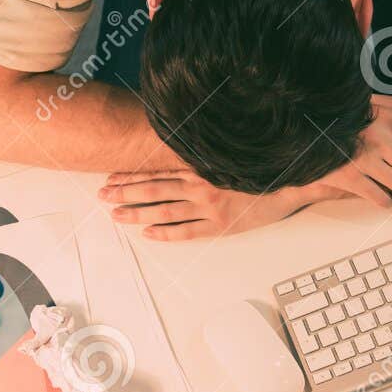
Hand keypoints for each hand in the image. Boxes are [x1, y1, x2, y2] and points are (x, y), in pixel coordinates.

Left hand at [99, 170, 328, 240]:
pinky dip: (166, 233)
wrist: (289, 182)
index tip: (110, 177)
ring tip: (116, 215)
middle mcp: (201, 185)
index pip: (157, 170)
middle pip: (154, 189)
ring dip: (138, 213)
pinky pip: (187, 231)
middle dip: (125, 193)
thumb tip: (175, 157)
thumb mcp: (226, 158)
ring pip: (164, 210)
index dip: (131, 175)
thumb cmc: (258, 169)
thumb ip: (201, 159)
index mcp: (201, 167)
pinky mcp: (220, 225)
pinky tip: (149, 234)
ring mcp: (210, 207)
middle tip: (102, 196)